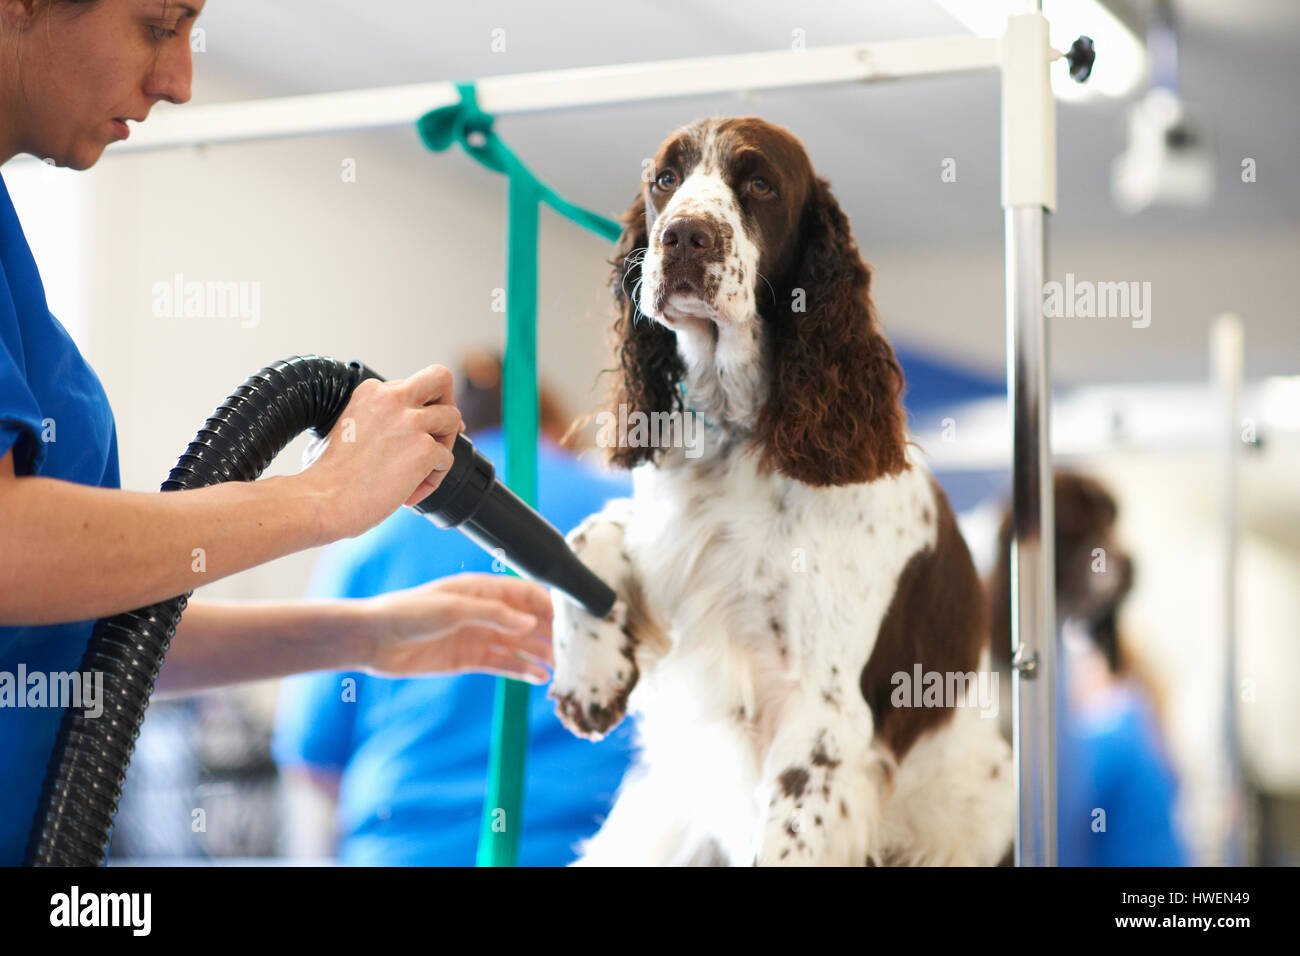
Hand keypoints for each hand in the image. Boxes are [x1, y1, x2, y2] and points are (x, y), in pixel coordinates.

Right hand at [302, 365, 466, 541]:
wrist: (320, 500)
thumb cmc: (325, 475)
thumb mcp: (344, 427)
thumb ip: (372, 419)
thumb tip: (392, 435)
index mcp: (371, 391)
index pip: (411, 387)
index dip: (416, 412)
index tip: (415, 432)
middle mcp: (392, 398)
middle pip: (440, 379)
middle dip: (448, 402)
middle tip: (440, 432)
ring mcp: (410, 422)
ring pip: (454, 419)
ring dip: (444, 446)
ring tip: (421, 470)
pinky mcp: (424, 449)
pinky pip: (447, 459)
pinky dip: (434, 480)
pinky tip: (409, 493)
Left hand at [353, 573, 553, 683]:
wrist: (373, 639)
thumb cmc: (408, 612)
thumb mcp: (452, 608)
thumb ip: (493, 615)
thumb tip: (530, 622)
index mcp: (483, 590)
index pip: (527, 595)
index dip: (550, 607)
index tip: (571, 622)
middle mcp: (485, 612)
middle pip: (528, 622)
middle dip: (551, 635)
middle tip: (572, 652)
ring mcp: (479, 636)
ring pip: (519, 645)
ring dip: (540, 655)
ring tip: (561, 669)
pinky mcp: (469, 659)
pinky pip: (503, 664)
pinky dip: (521, 670)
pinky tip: (539, 678)